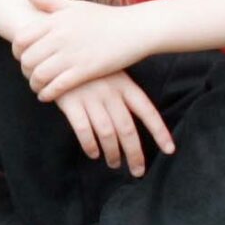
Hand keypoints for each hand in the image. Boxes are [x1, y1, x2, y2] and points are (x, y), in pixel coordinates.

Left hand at [12, 0, 147, 99]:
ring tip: (37, 87)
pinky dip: (47, 93)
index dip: (17, 51)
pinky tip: (47, 96)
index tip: (22, 57)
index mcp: (55, 20)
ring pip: (39, 74)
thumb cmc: (103, 17)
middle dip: (24, 70)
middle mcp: (60, 36)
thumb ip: (47, 1)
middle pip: (27, 59)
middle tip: (29, 75)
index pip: (21, 38)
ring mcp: (72, 54)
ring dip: (34, 84)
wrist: (134, 29)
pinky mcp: (85, 70)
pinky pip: (57, 86)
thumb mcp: (73, 5)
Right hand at [55, 73, 174, 174]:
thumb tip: (134, 125)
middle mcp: (109, 91)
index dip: (160, 131)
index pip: (147, 111)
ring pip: (107, 133)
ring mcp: (90, 96)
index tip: (170, 150)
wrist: (55, 53)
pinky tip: (93, 153)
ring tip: (114, 163)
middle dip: (134, 154)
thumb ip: (123, 94)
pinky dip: (90, 145)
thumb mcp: (110, 73)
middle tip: (137, 171)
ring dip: (112, 153)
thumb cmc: (87, 68)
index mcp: (124, 84)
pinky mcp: (70, 102)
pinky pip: (84, 130)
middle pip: (127, 129)